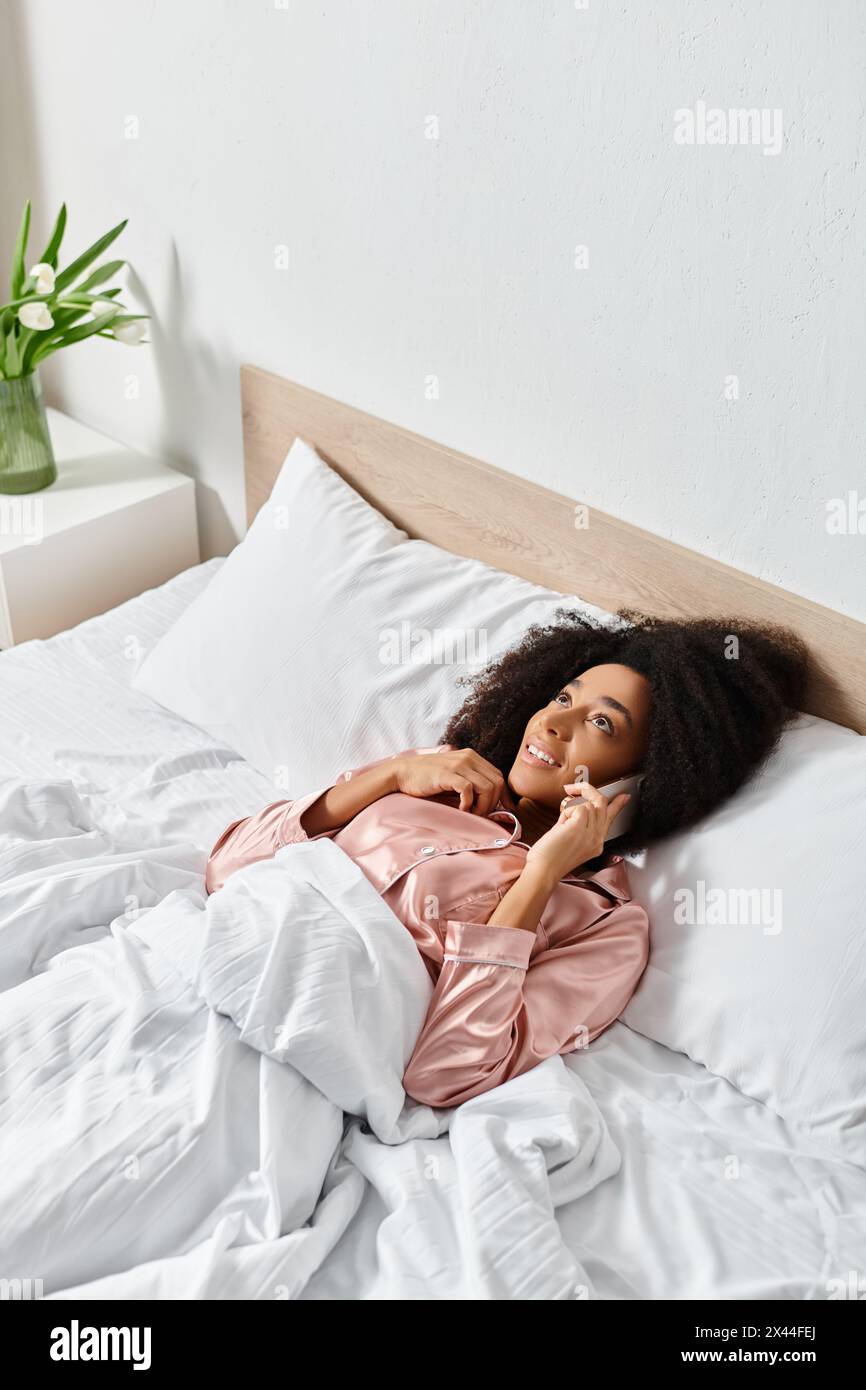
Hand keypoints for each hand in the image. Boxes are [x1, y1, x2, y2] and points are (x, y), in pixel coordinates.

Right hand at [392, 748, 515, 817]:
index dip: (503, 796)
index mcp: (472, 757)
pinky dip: (468, 803)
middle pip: (497, 782)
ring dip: (482, 806)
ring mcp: (458, 764)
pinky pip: (468, 789)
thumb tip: (492, 803)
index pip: (499, 776)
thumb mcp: (455, 776)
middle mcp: (469, 757)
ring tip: (471, 814)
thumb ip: (472, 783)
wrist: (402, 773)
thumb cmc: (428, 779)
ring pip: (487, 787)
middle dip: (493, 803)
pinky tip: (460, 810)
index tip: (503, 811)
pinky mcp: (447, 773)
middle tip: (480, 815)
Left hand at [525, 781, 631, 881]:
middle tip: (573, 789)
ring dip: (572, 807)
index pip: (611, 819)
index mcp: (597, 843)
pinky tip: (562, 826)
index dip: (618, 805)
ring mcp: (590, 834)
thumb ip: (579, 825)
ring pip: (589, 804)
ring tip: (563, 824)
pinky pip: (578, 807)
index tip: (624, 796)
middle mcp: (597, 839)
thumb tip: (579, 809)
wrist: (544, 871)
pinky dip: (567, 812)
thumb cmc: (551, 858)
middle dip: (588, 791)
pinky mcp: (580, 828)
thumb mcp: (571, 840)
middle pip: (602, 804)